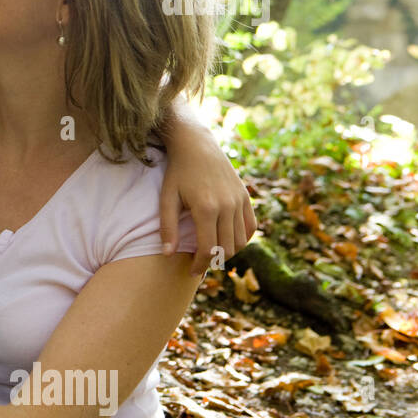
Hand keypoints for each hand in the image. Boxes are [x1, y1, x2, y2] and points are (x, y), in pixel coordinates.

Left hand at [160, 143, 257, 275]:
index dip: (200, 265)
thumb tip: (168, 254)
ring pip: (240, 241)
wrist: (196, 145)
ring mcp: (239, 201)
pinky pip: (250, 227)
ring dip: (227, 252)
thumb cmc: (177, 172)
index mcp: (206, 209)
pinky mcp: (245, 197)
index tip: (192, 272)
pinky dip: (242, 239)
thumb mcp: (167, 198)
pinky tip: (227, 241)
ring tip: (212, 254)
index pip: (208, 249)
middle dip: (213, 262)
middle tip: (200, 265)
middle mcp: (227, 206)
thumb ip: (168, 228)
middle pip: (226, 249)